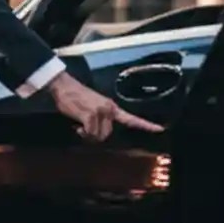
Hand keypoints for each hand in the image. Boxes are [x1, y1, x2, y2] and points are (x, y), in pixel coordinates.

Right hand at [46, 72, 163, 141]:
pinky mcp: (90, 115)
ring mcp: (101, 111)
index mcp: (111, 107)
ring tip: (80, 127)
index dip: (146, 125)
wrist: (63, 86)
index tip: (160, 129)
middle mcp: (109, 109)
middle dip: (96, 136)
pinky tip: (77, 127)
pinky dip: (82, 133)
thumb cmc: (75, 96)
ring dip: (88, 135)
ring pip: (98, 136)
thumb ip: (100, 117)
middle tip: (84, 130)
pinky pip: (89, 133)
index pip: (131, 118)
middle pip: (107, 134)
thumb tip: (98, 133)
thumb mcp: (93, 105)